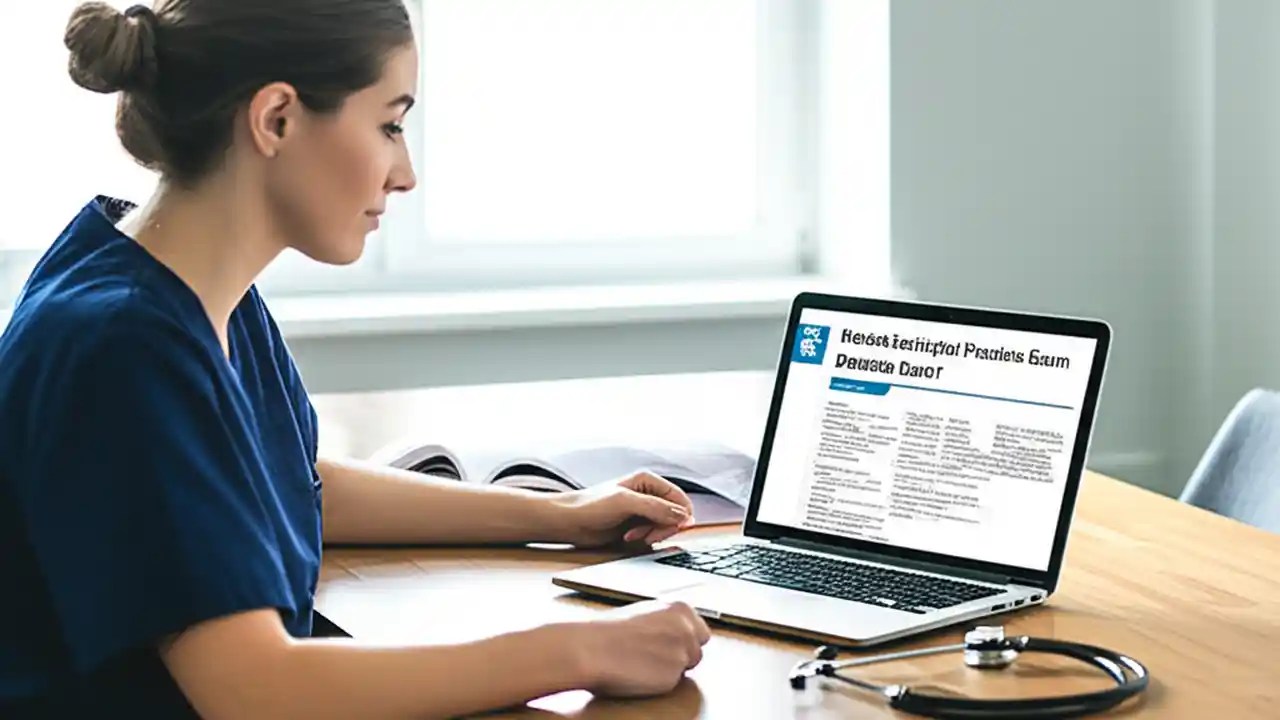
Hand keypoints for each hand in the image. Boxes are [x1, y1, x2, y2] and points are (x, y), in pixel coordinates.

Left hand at [548, 471, 695, 547]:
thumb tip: (682, 516)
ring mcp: (643, 511)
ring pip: (665, 526)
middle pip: (675, 515)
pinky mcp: (636, 525)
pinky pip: (653, 534)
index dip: (681, 515)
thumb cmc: (591, 506)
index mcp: (648, 481)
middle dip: (664, 527)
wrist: (569, 522)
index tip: (676, 529)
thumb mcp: (625, 503)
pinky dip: (645, 539)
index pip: (679, 499)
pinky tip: (628, 538)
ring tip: (632, 536)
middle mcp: (648, 494)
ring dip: (652, 534)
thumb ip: (655, 507)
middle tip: (647, 536)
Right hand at [569, 599, 710, 696]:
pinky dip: (660, 681)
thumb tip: (671, 635)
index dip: (683, 639)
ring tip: (642, 663)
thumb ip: (664, 623)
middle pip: (698, 649)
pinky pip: (673, 683)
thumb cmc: (607, 632)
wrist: (592, 649)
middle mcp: (686, 628)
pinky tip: (640, 673)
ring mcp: (682, 652)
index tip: (669, 643)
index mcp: (678, 608)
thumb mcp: (643, 616)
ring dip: (671, 668)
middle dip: (683, 654)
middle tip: (656, 655)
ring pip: (687, 667)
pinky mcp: (674, 675)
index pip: (699, 629)